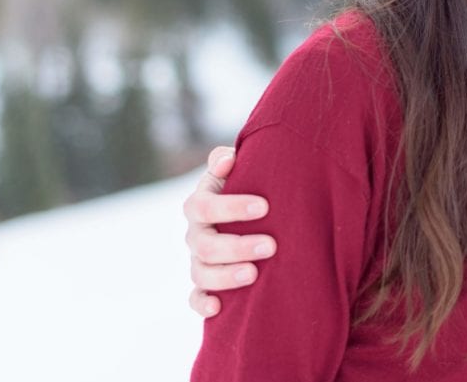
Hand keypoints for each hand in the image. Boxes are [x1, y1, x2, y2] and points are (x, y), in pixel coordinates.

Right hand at [184, 145, 275, 316]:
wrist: (252, 214)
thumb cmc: (249, 187)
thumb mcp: (240, 169)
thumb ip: (228, 159)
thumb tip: (227, 159)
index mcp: (200, 204)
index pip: (205, 206)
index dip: (232, 207)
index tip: (265, 207)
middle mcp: (195, 234)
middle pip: (205, 245)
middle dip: (237, 246)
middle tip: (271, 246)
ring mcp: (198, 260)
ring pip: (200, 273)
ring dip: (226, 276)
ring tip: (254, 275)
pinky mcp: (203, 284)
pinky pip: (195, 298)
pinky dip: (202, 304)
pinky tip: (218, 307)